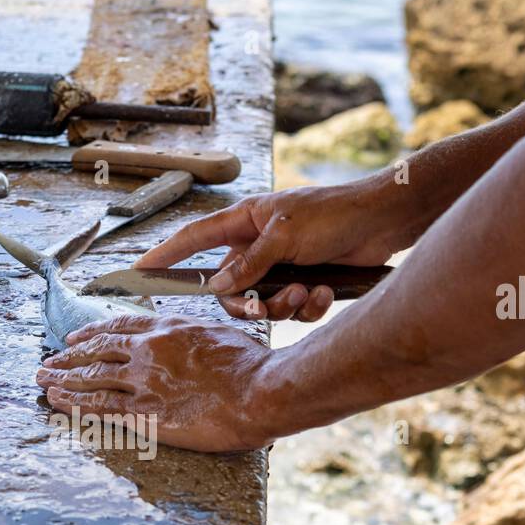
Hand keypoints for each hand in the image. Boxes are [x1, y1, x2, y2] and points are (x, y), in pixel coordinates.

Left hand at [36, 313, 274, 452]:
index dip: (95, 330)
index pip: (122, 323)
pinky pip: (99, 407)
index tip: (77, 335)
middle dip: (70, 355)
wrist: (261, 390)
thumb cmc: (254, 366)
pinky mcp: (145, 413)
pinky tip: (56, 400)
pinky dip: (74, 403)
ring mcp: (143, 381)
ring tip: (42, 378)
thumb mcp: (222, 335)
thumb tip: (193, 343)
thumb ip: (196, 337)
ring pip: (91, 376)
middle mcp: (149, 349)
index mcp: (169, 327)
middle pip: (98, 349)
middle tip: (49, 359)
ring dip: (62, 377)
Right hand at [136, 178, 405, 321]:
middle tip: (264, 308)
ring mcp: (280, 267)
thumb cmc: (334, 214)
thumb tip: (218, 287)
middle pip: (229, 290)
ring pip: (261, 305)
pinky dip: (307, 306)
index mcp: (244, 222)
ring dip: (284, 306)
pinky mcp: (303, 284)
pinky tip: (326, 292)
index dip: (165, 256)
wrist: (385, 222)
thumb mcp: (285, 235)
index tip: (139, 271)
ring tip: (307, 292)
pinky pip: (290, 310)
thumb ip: (249, 263)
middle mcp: (257, 246)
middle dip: (249, 304)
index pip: (193, 239)